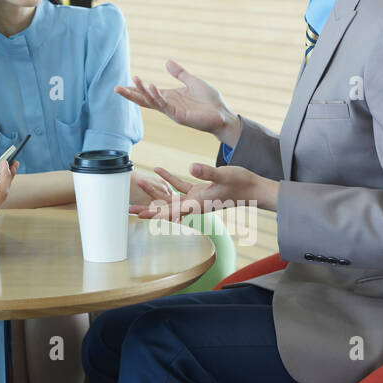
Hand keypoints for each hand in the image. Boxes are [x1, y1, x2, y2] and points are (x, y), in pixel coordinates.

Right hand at [115, 59, 239, 145]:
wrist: (223, 114)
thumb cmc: (210, 101)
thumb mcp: (192, 82)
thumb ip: (179, 73)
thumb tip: (167, 61)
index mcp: (169, 97)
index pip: (147, 93)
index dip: (135, 90)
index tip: (121, 85)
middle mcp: (167, 104)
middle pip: (144, 99)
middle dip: (130, 94)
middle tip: (115, 88)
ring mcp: (172, 111)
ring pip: (152, 101)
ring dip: (142, 91)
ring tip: (133, 80)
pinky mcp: (179, 115)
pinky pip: (164, 104)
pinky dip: (157, 95)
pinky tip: (151, 86)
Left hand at [130, 162, 277, 220]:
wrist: (255, 189)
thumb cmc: (241, 183)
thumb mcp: (223, 175)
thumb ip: (207, 172)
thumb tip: (191, 167)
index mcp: (197, 204)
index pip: (169, 211)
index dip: (153, 213)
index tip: (137, 215)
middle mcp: (194, 204)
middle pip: (164, 208)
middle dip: (146, 207)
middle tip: (127, 209)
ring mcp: (196, 198)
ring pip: (169, 196)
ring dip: (154, 190)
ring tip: (137, 182)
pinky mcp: (200, 191)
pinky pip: (180, 186)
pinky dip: (168, 178)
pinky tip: (157, 170)